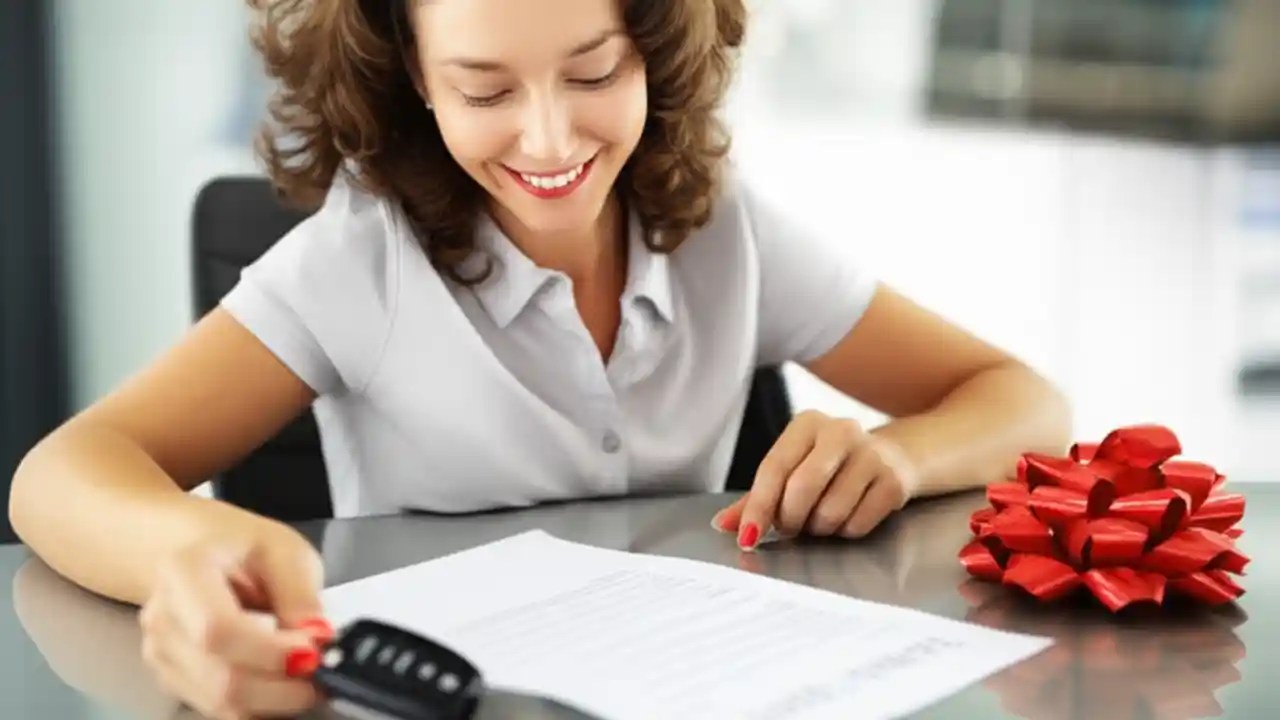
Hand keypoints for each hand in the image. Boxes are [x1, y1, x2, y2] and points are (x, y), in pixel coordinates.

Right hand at [138, 527, 331, 718]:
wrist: (196, 550)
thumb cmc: (242, 546)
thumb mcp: (285, 550)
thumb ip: (300, 594)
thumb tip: (317, 638)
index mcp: (184, 570)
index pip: (219, 630)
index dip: (270, 652)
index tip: (313, 653)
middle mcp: (162, 617)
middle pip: (219, 678)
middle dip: (281, 688)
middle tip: (322, 675)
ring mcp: (160, 653)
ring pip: (219, 703)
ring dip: (273, 702)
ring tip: (307, 679)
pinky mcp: (171, 679)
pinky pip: (218, 710)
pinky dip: (257, 706)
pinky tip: (282, 685)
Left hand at [713, 411, 919, 550]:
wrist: (894, 457)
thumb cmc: (831, 466)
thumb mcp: (793, 470)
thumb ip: (757, 497)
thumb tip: (722, 524)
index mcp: (807, 424)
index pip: (774, 467)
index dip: (758, 506)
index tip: (747, 537)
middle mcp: (840, 431)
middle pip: (802, 487)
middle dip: (791, 519)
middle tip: (791, 527)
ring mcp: (872, 454)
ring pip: (830, 511)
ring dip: (819, 528)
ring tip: (822, 518)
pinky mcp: (894, 481)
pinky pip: (857, 524)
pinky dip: (846, 531)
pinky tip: (848, 517)